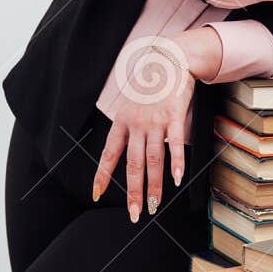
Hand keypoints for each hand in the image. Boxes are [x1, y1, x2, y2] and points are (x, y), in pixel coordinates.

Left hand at [92, 26, 222, 220]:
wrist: (169, 58)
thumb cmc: (151, 83)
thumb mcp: (132, 103)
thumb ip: (130, 126)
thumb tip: (129, 149)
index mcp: (122, 122)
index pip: (109, 153)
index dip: (102, 175)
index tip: (95, 195)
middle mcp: (136, 124)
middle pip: (133, 163)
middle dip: (133, 192)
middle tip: (135, 214)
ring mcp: (155, 120)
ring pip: (153, 159)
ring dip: (155, 185)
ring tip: (155, 205)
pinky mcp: (174, 115)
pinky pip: (175, 143)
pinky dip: (176, 162)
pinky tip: (177, 179)